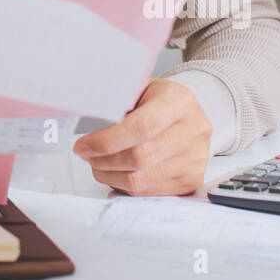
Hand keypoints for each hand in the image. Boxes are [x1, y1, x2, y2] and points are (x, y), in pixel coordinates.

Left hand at [71, 78, 212, 195]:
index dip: (107, 140)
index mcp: (179, 101)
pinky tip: (115, 173)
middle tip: (86, 155)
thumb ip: (117, 100)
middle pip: (140, 157)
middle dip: (104, 160)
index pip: (141, 127)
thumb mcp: (140, 88)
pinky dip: (125, 185)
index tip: (83, 145)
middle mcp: (194, 130)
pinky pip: (149, 192)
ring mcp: (196, 158)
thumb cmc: (157, 100)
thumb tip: (85, 114)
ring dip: (110, 175)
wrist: (187, 114)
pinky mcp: (191, 179)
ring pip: (142, 179)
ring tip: (97, 164)